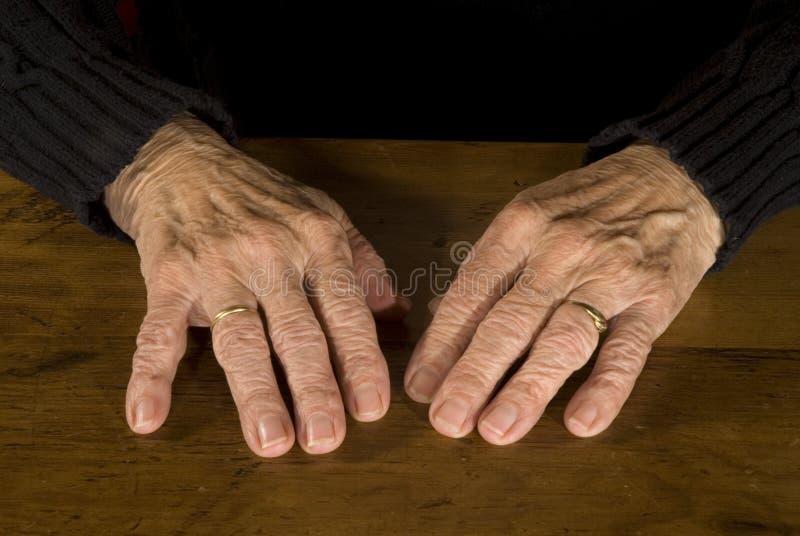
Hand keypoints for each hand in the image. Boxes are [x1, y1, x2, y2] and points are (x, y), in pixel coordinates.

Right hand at [105, 113, 409, 456]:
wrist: (183, 163)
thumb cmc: (262, 197)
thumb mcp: (325, 214)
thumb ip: (362, 263)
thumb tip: (396, 313)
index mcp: (315, 241)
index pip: (345, 309)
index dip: (360, 360)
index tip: (371, 406)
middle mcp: (269, 254)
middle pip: (296, 330)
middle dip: (314, 388)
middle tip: (327, 439)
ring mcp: (216, 266)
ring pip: (239, 337)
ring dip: (255, 392)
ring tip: (269, 439)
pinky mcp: (168, 277)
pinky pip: (157, 329)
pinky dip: (150, 374)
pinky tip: (148, 416)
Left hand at [404, 142, 723, 443]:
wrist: (672, 178)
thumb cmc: (588, 205)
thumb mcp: (529, 216)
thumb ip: (488, 269)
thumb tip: (443, 321)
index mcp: (520, 227)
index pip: (471, 293)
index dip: (442, 344)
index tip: (420, 386)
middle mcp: (559, 251)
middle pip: (509, 321)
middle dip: (472, 375)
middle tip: (446, 420)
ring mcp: (609, 276)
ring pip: (562, 338)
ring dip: (527, 388)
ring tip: (496, 430)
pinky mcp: (654, 299)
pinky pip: (628, 349)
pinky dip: (606, 388)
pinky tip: (582, 421)